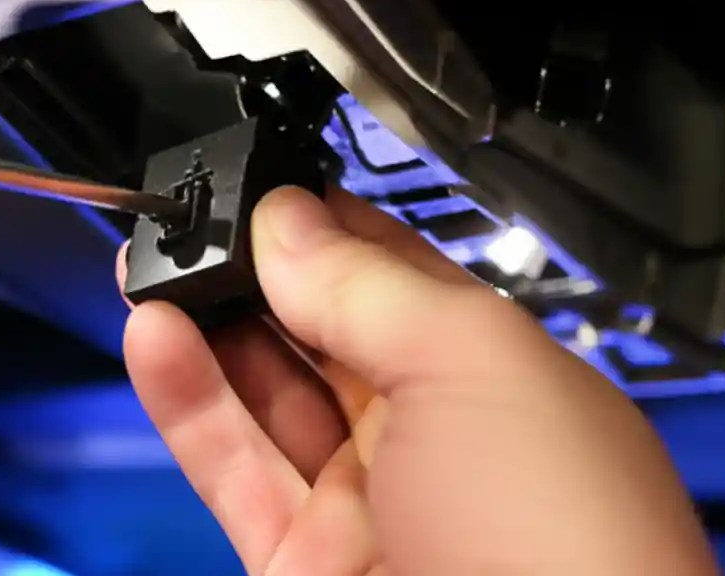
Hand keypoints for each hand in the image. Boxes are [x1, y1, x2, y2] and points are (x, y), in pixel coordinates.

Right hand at [122, 187, 717, 574]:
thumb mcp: (474, 367)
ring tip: (156, 267)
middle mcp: (431, 444)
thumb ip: (370, 287)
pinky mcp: (297, 566)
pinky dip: (186, 400)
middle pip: (321, 332)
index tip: (259, 185)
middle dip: (256, 272)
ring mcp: (362, 510)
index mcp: (497, 381)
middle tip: (192, 223)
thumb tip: (292, 221)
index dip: (325, 226)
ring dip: (207, 327)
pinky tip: (155, 340)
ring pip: (266, 398)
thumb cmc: (569, 551)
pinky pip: (229, 467)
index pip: (395, 276)